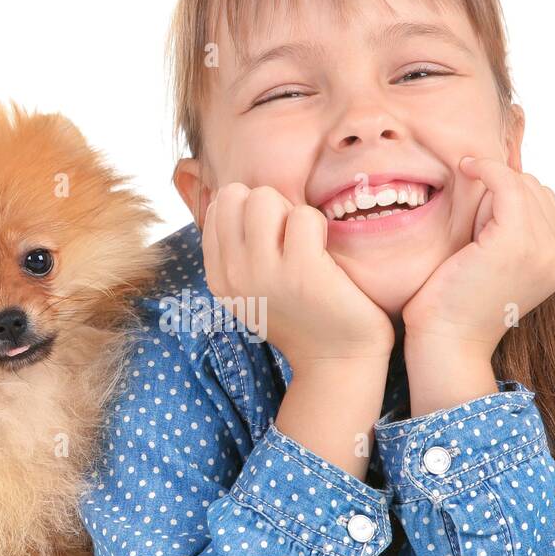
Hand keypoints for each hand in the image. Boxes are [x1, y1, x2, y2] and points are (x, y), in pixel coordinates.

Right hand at [202, 183, 393, 365]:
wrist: (336, 362)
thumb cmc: (302, 316)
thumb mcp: (254, 287)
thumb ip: (238, 248)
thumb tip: (235, 195)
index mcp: (219, 276)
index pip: (219, 205)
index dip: (251, 210)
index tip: (272, 238)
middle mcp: (233, 275)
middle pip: (237, 194)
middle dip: (269, 205)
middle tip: (291, 237)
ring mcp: (263, 274)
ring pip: (264, 197)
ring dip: (292, 212)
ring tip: (307, 244)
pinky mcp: (301, 272)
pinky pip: (304, 215)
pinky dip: (319, 226)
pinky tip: (325, 255)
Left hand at [403, 156, 554, 359]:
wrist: (446, 342)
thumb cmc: (455, 305)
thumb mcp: (493, 264)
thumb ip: (507, 231)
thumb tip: (498, 183)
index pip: (545, 203)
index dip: (510, 195)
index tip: (478, 202)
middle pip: (536, 190)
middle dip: (501, 191)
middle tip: (468, 220)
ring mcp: (541, 249)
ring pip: (521, 185)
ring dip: (490, 187)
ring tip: (465, 214)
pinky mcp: (515, 242)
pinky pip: (507, 183)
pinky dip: (486, 168)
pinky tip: (465, 168)